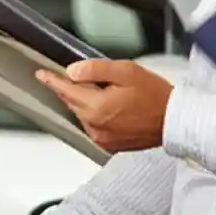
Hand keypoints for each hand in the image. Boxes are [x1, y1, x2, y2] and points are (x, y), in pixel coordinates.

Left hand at [36, 59, 172, 152]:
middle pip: (73, 102)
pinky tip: (112, 107)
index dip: (52, 80)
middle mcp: (95, 125)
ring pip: (82, 114)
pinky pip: (93, 126)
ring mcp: (102, 138)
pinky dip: (95, 115)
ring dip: (86, 102)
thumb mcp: (126, 71)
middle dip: (71, 88)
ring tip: (107, 91)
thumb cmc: (155, 95)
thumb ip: (95, 70)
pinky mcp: (109, 145)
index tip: (41, 74)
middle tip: (82, 76)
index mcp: (97, 107)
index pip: (66, 90)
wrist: (174, 120)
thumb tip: (72, 71)